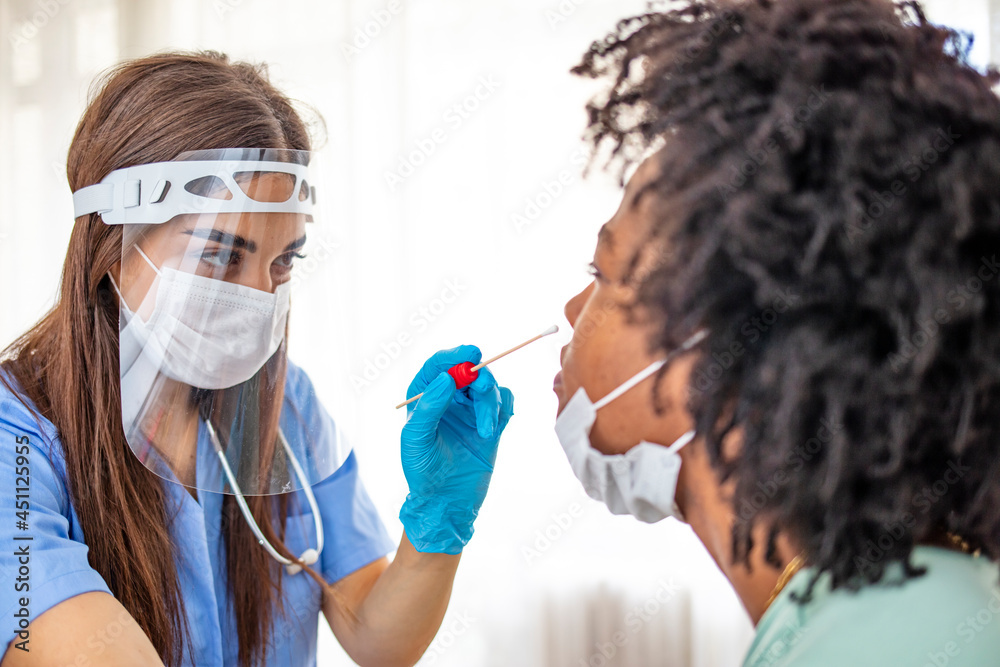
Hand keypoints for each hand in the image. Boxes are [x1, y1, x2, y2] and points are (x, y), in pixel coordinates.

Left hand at [399, 345, 514, 553]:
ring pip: (489, 387)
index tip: (471, 354)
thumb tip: (446, 378)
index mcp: (426, 395)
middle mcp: (449, 398)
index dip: (455, 355)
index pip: (440, 364)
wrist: (445, 501)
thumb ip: (430, 406)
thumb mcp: (417, 438)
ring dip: (489, 403)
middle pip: (469, 371)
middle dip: (479, 376)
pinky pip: (504, 403)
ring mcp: (471, 410)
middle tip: (481, 389)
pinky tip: (493, 428)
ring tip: (484, 431)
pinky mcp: (491, 424)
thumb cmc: (422, 470)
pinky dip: (503, 408)